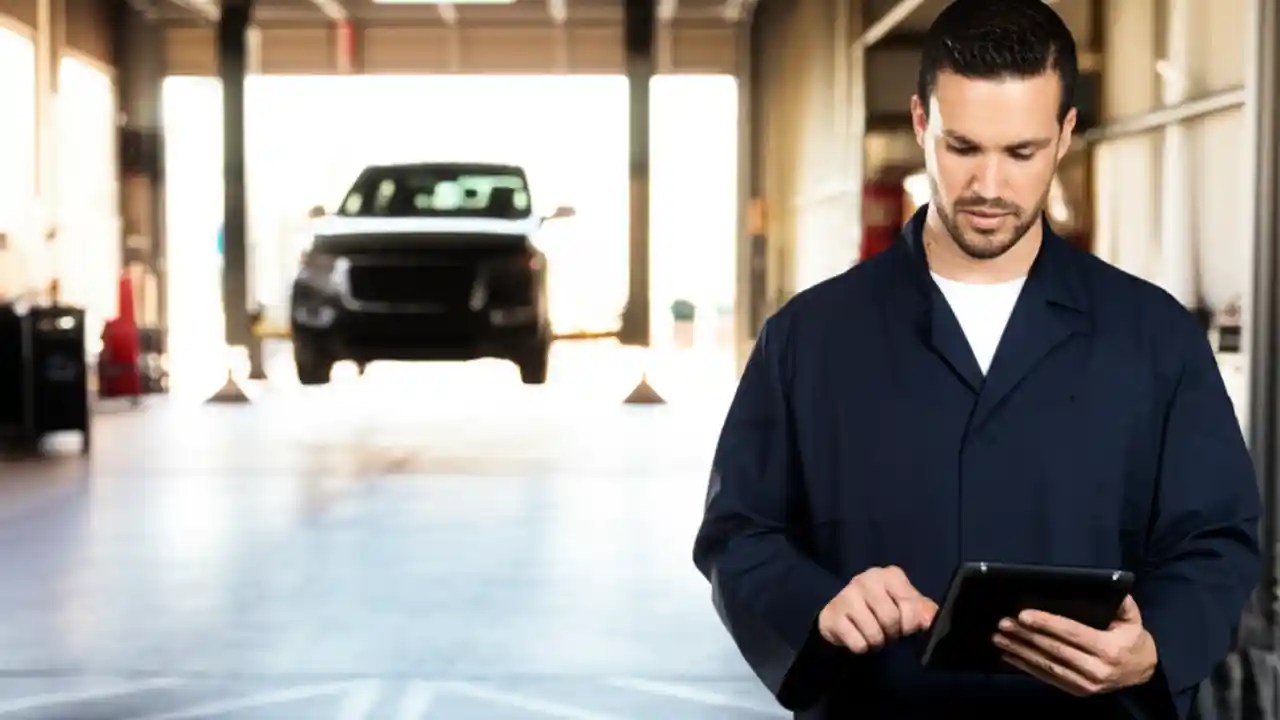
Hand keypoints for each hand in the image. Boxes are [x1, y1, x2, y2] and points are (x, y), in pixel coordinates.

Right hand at [818, 565, 938, 653]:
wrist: (842, 615)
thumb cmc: (881, 609)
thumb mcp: (906, 606)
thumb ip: (923, 612)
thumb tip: (929, 621)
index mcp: (890, 575)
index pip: (911, 606)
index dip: (911, 624)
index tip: (904, 626)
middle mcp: (866, 580)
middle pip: (891, 619)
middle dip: (892, 634)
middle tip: (887, 633)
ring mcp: (846, 596)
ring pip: (874, 633)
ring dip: (877, 643)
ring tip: (873, 636)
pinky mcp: (832, 615)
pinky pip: (858, 643)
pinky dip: (861, 648)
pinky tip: (858, 638)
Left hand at [993, 595, 1158, 696]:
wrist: (1143, 673)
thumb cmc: (1132, 640)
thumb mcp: (1133, 619)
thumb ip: (1122, 602)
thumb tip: (1108, 584)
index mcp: (1109, 649)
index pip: (1072, 633)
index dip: (1046, 623)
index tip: (1023, 615)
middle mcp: (1096, 670)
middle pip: (1054, 650)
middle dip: (1026, 636)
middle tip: (1004, 623)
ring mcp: (1086, 684)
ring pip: (1046, 666)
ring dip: (1019, 651)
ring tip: (999, 638)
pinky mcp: (1077, 691)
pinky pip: (1047, 678)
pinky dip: (1026, 666)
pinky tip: (1009, 655)